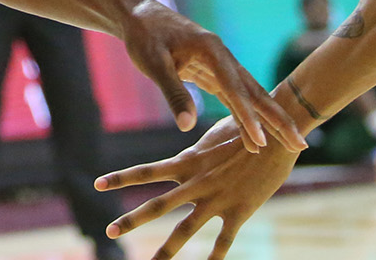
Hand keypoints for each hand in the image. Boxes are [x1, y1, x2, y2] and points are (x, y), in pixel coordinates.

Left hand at [97, 118, 299, 257]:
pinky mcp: (239, 211)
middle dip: (131, 220)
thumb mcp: (214, 136)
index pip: (146, 171)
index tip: (96, 183)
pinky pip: (223, 241)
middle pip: (157, 206)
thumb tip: (187, 154)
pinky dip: (214, 258)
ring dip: (166, 250)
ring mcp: (217, 199)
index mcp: (188, 161)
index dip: (121, 177)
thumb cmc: (247, 129)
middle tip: (108, 232)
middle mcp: (197, 182)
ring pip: (185, 230)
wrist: (279, 135)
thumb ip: (197, 150)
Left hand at [119, 0, 305, 154]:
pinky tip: (256, 136)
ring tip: (291, 144)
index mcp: (212, 50)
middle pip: (254, 92)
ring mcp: (220, 65)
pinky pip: (235, 97)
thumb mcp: (153, 63)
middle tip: (299, 145)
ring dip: (269, 120)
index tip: (260, 141)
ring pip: (250, 96)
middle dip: (277, 119)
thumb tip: (187, 126)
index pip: (234, 88)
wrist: (139, 15)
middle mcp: (223, 56)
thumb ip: (173, 92)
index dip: (247, 116)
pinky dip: (247, 116)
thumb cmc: (144, 36)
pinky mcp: (213, 73)